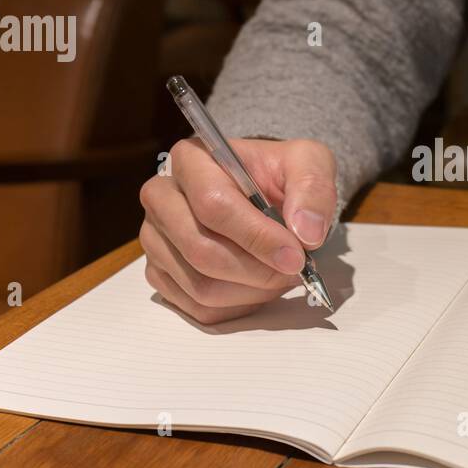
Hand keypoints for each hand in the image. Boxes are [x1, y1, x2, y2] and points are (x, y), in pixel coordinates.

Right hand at [139, 137, 336, 323]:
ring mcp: (154, 238)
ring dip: (251, 291)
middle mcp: (161, 197)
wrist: (264, 194)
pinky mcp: (160, 273)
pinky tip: (258, 287)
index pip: (213, 205)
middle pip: (200, 249)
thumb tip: (306, 233)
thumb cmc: (280, 176)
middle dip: (256, 270)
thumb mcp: (309, 163)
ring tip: (279, 276)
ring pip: (199, 285)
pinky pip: (197, 308)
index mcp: (191, 159)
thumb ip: (312, 189)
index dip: (257, 237)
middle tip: (293, 271)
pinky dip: (237, 307)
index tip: (296, 255)